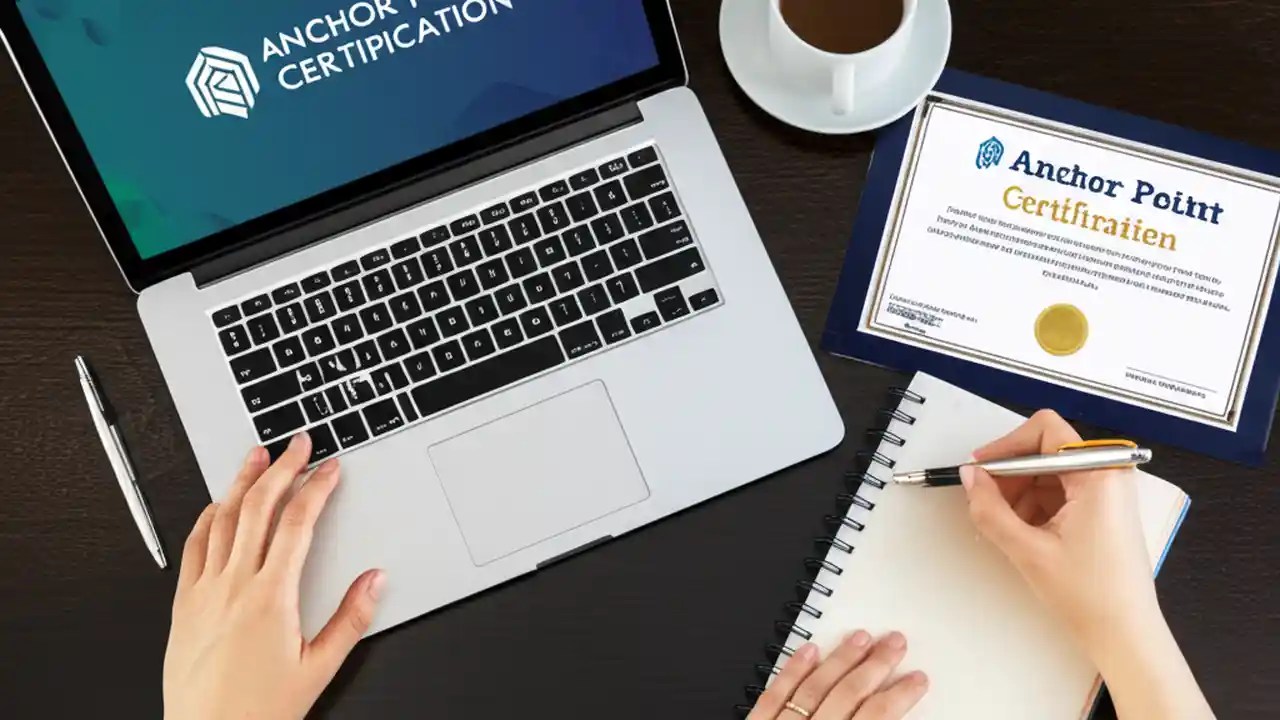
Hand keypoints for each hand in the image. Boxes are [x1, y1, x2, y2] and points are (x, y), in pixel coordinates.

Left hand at [163, 433, 384, 719]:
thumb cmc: (258, 711)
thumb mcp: (320, 668)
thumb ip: (352, 619)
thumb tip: (375, 580)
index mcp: (272, 597)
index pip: (298, 523)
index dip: (316, 487)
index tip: (330, 467)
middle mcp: (235, 585)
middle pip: (260, 508)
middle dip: (282, 468)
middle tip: (297, 444)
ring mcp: (205, 591)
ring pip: (223, 519)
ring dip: (243, 481)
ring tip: (256, 456)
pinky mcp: (184, 604)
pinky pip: (194, 547)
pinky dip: (207, 518)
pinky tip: (218, 506)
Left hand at [748, 632, 927, 719]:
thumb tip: (893, 713)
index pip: (877, 717)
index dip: (901, 695)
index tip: (917, 679)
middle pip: (849, 694)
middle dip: (876, 666)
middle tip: (896, 643)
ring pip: (816, 687)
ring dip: (841, 660)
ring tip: (860, 637)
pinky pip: (775, 694)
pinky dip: (793, 671)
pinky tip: (808, 650)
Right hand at [961, 410, 1214, 719]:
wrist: (1124, 634)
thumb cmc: (1087, 594)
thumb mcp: (1027, 549)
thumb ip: (990, 508)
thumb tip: (969, 476)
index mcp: (1098, 474)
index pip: (1046, 431)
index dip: (1007, 445)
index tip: (980, 468)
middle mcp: (1108, 474)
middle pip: (1046, 451)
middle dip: (1011, 474)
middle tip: (986, 502)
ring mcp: (1107, 492)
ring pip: (1048, 473)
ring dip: (1020, 493)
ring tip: (1006, 526)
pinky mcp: (1103, 510)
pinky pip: (1059, 492)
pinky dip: (1035, 506)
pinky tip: (1023, 533)